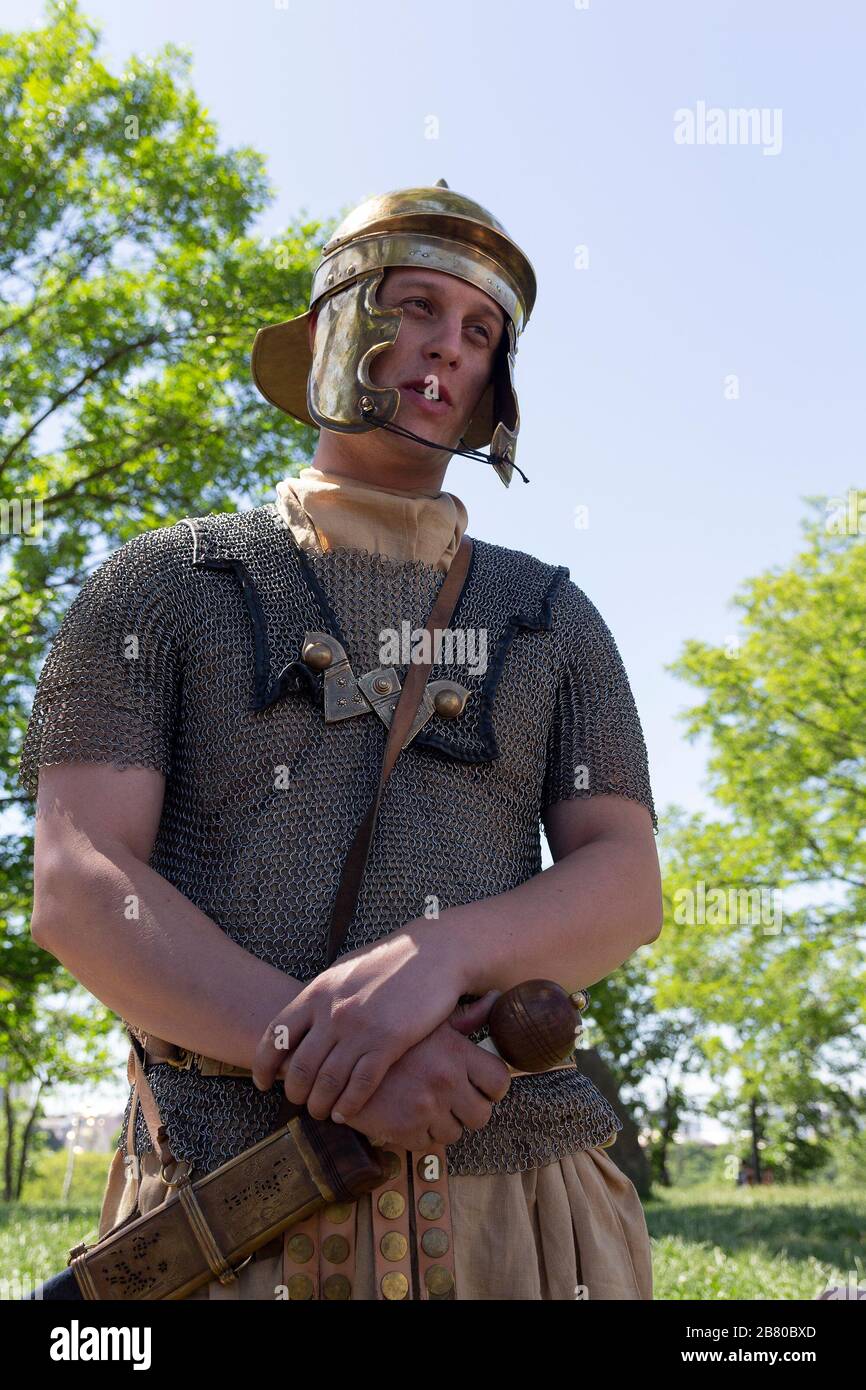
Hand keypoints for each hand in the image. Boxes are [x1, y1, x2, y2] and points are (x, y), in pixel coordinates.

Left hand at [251, 920, 469, 1120]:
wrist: (433, 952)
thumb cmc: (390, 961)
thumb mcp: (345, 970)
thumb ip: (322, 996)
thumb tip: (302, 1019)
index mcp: (317, 992)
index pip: (276, 1035)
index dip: (263, 1065)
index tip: (262, 1083)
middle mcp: (333, 1012)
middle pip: (300, 1066)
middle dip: (294, 1092)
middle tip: (298, 1103)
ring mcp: (360, 1029)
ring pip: (327, 1081)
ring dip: (320, 1104)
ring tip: (321, 1112)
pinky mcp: (389, 1042)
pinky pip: (360, 1084)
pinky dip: (349, 1104)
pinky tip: (345, 1113)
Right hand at [333, 993, 511, 1149]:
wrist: (336, 1052)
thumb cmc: (387, 1030)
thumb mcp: (427, 1019)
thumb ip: (465, 1017)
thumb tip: (496, 998)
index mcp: (456, 1051)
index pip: (499, 1081)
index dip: (493, 1089)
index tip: (482, 1089)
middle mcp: (445, 1079)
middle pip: (481, 1115)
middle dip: (469, 1112)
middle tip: (454, 1104)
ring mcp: (425, 1106)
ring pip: (454, 1133)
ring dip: (442, 1124)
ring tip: (424, 1106)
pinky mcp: (403, 1129)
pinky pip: (427, 1144)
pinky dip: (418, 1134)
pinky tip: (406, 1114)